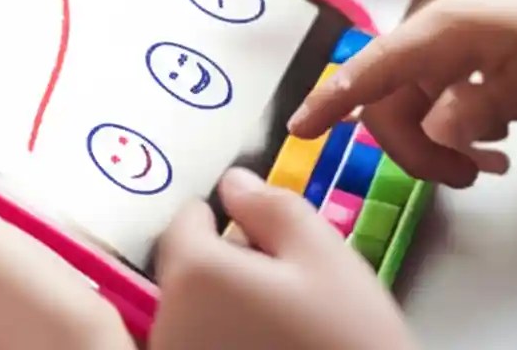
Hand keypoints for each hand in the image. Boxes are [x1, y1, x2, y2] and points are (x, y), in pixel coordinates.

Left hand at [151, 168, 415, 349]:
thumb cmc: (347, 339)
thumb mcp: (325, 257)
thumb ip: (274, 208)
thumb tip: (235, 183)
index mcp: (196, 272)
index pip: (186, 220)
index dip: (223, 217)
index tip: (260, 232)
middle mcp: (169, 318)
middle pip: (187, 268)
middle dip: (227, 263)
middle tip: (287, 282)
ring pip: (192, 311)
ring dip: (225, 305)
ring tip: (284, 321)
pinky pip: (199, 343)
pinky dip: (225, 337)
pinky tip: (270, 345)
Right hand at [290, 0, 516, 186]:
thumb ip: (474, 111)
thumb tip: (433, 132)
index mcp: (436, 36)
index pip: (369, 71)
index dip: (330, 102)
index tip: (299, 131)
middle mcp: (431, 39)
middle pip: (391, 104)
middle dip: (414, 150)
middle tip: (464, 180)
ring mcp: (449, 48)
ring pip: (418, 107)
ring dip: (442, 144)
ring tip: (490, 167)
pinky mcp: (467, 56)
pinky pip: (442, 99)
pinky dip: (461, 128)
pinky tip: (498, 143)